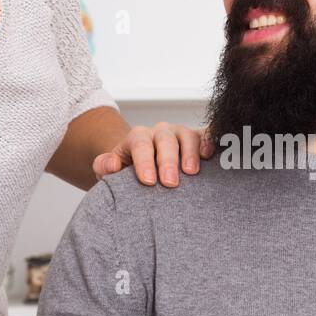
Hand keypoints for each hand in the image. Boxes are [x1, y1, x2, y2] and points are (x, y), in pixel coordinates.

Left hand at [93, 123, 214, 186]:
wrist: (144, 164)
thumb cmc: (128, 170)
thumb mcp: (109, 169)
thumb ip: (104, 166)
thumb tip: (111, 165)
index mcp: (138, 137)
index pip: (140, 145)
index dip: (144, 162)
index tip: (147, 181)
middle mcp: (160, 132)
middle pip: (165, 140)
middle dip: (168, 161)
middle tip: (170, 183)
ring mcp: (181, 134)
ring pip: (188, 136)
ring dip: (191, 153)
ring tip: (191, 172)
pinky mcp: (198, 140)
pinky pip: (206, 136)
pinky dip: (209, 142)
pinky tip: (210, 155)